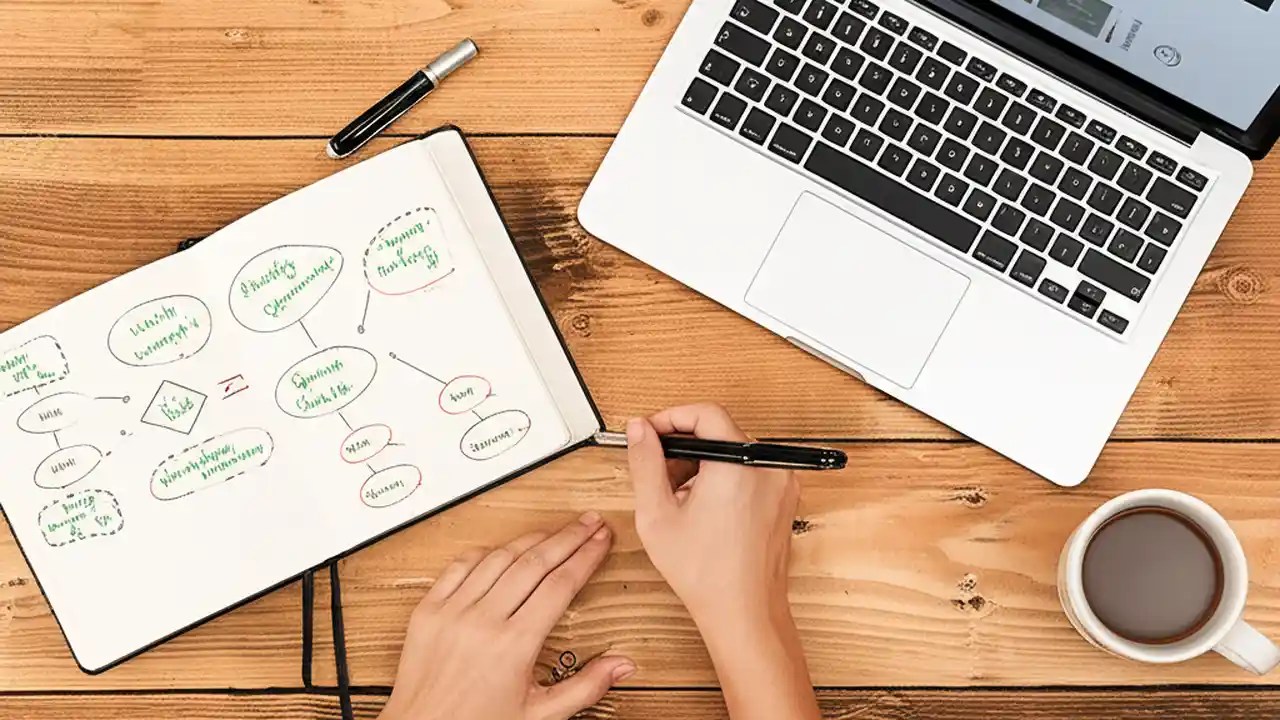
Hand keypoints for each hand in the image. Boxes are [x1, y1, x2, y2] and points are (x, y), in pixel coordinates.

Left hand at [378, 513, 634, 719]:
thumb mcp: (540, 715)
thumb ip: (585, 687)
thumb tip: (623, 664)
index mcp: (514, 645)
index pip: (560, 584)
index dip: (585, 557)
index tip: (601, 541)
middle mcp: (482, 621)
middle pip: (535, 562)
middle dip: (568, 537)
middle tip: (589, 523)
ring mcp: (452, 611)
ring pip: (499, 557)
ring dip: (532, 539)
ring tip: (556, 530)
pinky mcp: (428, 610)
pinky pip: (460, 566)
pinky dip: (486, 553)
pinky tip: (504, 548)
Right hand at [626, 403, 819, 719]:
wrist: (744, 611)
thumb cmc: (706, 573)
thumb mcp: (657, 514)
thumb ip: (645, 463)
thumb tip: (639, 429)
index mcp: (738, 466)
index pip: (705, 413)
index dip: (671, 417)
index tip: (651, 434)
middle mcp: (767, 468)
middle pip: (721, 430)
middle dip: (684, 445)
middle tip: (658, 470)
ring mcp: (781, 483)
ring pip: (734, 451)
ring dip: (703, 463)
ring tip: (679, 497)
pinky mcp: (784, 497)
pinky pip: (750, 470)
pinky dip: (724, 476)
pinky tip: (703, 507)